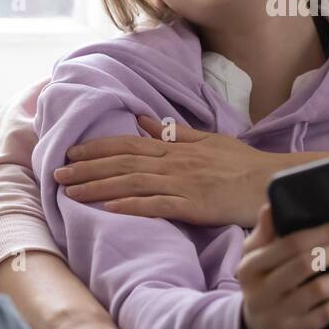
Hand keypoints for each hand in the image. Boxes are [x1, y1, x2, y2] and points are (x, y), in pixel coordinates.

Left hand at [52, 115, 328, 228]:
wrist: (273, 181)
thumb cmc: (244, 165)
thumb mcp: (209, 141)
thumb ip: (175, 132)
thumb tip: (142, 120)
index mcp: (178, 147)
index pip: (129, 145)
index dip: (98, 148)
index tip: (71, 152)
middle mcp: (175, 162)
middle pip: (123, 162)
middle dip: (87, 167)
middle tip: (55, 173)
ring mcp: (184, 183)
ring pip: (132, 182)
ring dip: (98, 186)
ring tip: (69, 192)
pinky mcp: (194, 204)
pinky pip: (156, 204)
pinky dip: (130, 204)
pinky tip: (107, 207)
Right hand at [236, 203, 328, 328]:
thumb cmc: (264, 283)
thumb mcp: (256, 258)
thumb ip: (265, 233)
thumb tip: (271, 206)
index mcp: (250, 266)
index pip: (289, 244)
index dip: (323, 232)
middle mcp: (260, 291)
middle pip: (305, 264)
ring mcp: (276, 315)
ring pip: (318, 290)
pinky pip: (324, 314)